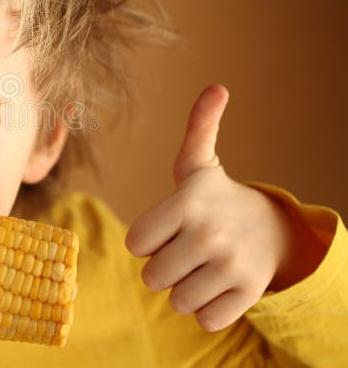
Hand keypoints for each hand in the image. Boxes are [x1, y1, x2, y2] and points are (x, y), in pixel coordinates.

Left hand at [125, 85, 303, 331]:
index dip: (145, 240)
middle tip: (183, 250)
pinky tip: (217, 286)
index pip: (136, 242)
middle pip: (152, 277)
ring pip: (177, 300)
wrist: (271, 229)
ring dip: (184, 288)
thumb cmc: (215, 198)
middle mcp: (210, 234)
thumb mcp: (198, 163)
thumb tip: (217, 87)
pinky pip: (205, 319)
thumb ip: (196, 128)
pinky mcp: (248, 294)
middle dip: (162, 267)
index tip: (164, 228)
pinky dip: (207, 308)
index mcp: (188, 203)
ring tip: (200, 267)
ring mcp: (232, 266)